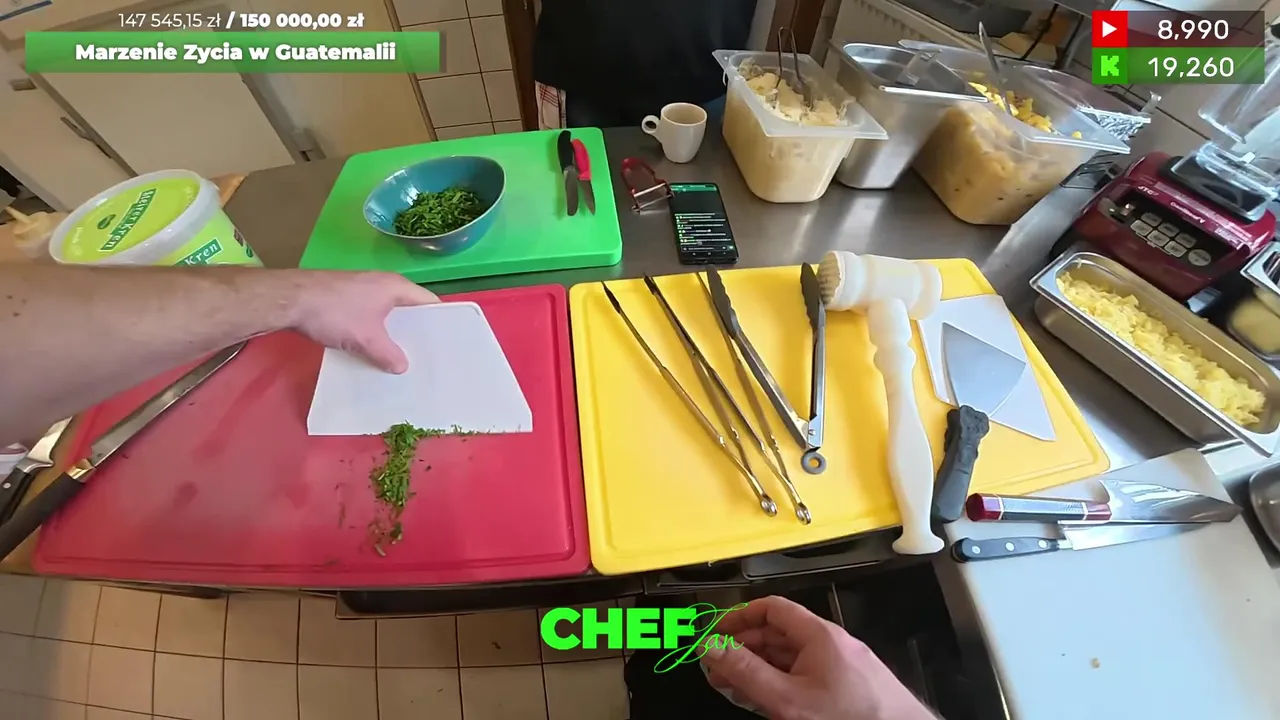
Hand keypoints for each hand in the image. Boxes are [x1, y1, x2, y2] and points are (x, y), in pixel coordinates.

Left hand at [289, 271, 437, 372]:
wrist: (291, 300)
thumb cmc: (336, 312)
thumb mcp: (367, 339)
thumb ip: (388, 354)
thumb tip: (402, 367)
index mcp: (397, 287)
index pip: (429, 302)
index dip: (440, 322)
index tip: (445, 343)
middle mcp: (383, 284)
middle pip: (409, 309)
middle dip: (415, 332)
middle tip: (424, 356)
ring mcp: (364, 289)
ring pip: (388, 315)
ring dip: (392, 334)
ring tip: (400, 358)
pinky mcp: (347, 298)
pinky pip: (371, 316)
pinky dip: (375, 332)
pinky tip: (372, 351)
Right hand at [700, 596, 934, 719]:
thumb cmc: (851, 718)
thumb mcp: (787, 699)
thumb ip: (746, 672)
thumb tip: (712, 647)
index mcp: (818, 634)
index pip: (771, 608)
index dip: (739, 617)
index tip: (715, 635)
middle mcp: (832, 642)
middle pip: (778, 633)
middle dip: (744, 649)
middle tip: (717, 669)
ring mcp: (842, 664)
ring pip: (792, 657)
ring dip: (761, 668)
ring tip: (736, 688)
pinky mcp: (849, 685)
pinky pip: (807, 674)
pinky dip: (782, 682)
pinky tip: (769, 700)